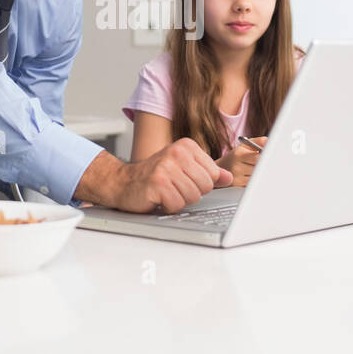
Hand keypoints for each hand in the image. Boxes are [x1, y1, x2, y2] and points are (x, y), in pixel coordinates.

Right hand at [114, 138, 231, 213]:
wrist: (123, 182)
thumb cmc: (154, 176)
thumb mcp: (183, 168)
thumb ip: (207, 172)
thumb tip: (229, 177)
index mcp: (186, 146)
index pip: (213, 174)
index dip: (201, 184)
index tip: (185, 180)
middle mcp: (177, 153)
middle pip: (205, 186)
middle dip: (192, 193)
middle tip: (174, 187)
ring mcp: (166, 167)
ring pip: (193, 197)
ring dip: (179, 200)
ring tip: (166, 192)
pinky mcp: (157, 183)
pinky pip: (177, 205)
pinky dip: (169, 207)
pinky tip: (159, 198)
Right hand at [217, 136, 265, 187]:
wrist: (221, 169)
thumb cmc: (236, 156)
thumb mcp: (245, 146)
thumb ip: (258, 142)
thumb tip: (267, 141)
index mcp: (238, 154)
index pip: (257, 158)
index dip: (264, 158)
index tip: (267, 158)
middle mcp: (236, 167)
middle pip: (258, 169)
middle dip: (262, 166)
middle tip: (262, 164)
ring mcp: (236, 179)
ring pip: (257, 177)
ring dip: (258, 174)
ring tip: (252, 169)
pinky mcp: (238, 187)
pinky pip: (253, 183)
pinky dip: (254, 180)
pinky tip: (249, 176)